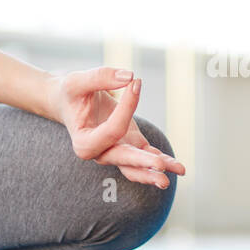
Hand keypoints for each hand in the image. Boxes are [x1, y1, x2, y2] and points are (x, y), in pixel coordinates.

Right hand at [47, 68, 185, 187]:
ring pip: (137, 167)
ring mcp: (116, 151)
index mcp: (84, 143)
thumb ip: (100, 77)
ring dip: (156, 170)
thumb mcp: (77, 81)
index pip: (112, 130)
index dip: (127, 107)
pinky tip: (178, 168)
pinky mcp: (130, 145)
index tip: (136, 83)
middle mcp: (100, 153)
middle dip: (144, 163)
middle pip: (124, 160)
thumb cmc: (71, 93)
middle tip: (162, 166)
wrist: (70, 101)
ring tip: (178, 172)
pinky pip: (146, 156)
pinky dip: (163, 161)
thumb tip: (130, 77)